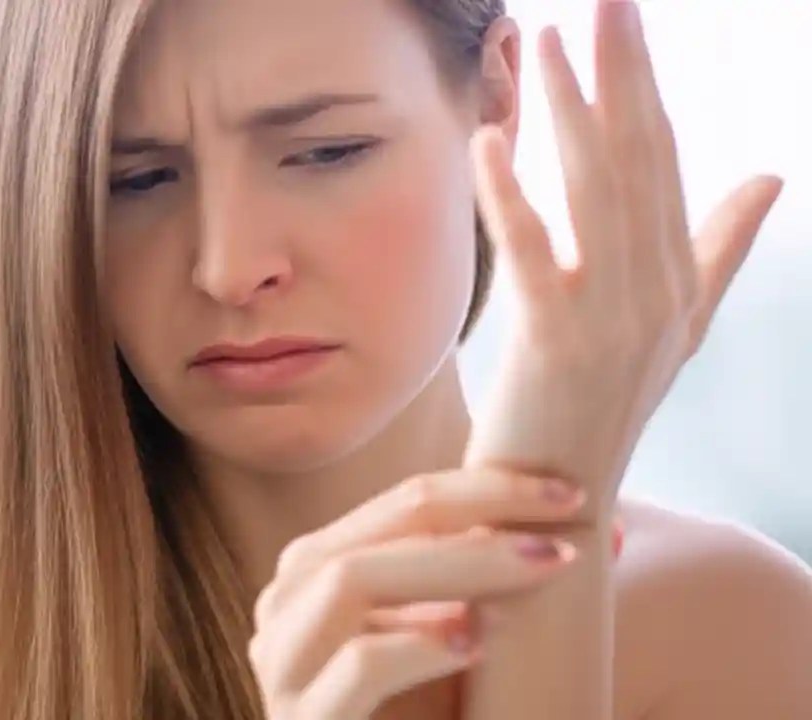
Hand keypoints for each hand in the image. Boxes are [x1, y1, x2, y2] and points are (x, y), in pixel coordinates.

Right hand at [248, 467, 622, 718]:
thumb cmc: (424, 715)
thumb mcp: (454, 640)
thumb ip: (487, 582)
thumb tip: (610, 527)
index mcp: (317, 571)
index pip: (401, 503)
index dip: (486, 486)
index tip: (571, 492)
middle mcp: (286, 605)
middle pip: (378, 528)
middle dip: (478, 510)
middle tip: (569, 518)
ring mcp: (283, 664)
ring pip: (350, 578)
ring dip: (457, 564)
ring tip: (543, 566)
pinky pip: (355, 664)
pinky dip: (418, 646)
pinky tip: (473, 645)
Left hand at [463, 0, 784, 520]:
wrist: (556, 505)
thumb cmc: (601, 409)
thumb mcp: (671, 325)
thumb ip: (719, 248)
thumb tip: (772, 175)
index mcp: (674, 276)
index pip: (662, 159)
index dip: (643, 83)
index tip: (622, 15)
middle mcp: (655, 291)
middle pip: (639, 160)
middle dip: (622, 72)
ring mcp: (612, 321)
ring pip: (596, 196)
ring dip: (570, 115)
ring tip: (541, 44)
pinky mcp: (558, 350)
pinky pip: (538, 259)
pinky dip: (514, 197)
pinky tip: (489, 142)